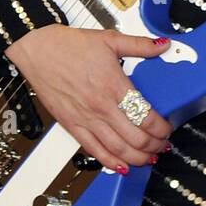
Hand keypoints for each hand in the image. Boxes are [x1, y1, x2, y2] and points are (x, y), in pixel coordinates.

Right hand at [4, 25, 173, 173]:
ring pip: (118, 150)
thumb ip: (140, 45)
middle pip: (136, 138)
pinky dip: (110, 162)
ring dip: (138, 158)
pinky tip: (121, 166)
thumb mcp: (110, 40)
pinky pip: (94, 151)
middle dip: (155, 146)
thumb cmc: (70, 46)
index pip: (146, 117)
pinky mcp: (72, 126)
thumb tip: (162, 45)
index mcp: (114, 85)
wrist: (38, 51)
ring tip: (149, 157)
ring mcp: (86, 119)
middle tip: (163, 145)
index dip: (162, 128)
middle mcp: (101, 106)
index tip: (167, 128)